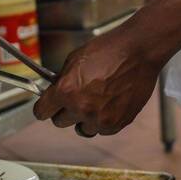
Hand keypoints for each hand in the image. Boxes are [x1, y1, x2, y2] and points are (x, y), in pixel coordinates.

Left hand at [33, 24, 162, 136]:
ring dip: (85, 119)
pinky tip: (110, 104)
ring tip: (96, 102)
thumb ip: (62, 79)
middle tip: (75, 100)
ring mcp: (100, 118)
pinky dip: (104, 121)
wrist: (138, 51)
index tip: (47, 107)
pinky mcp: (117, 123)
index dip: (44, 108)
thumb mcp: (75, 59)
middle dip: (65, 111)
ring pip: (82, 129)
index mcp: (66, 91)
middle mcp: (81, 108)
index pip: (41, 112)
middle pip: (60, 122)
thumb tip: (55, 90)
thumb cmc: (109, 50)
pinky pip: (102, 129)